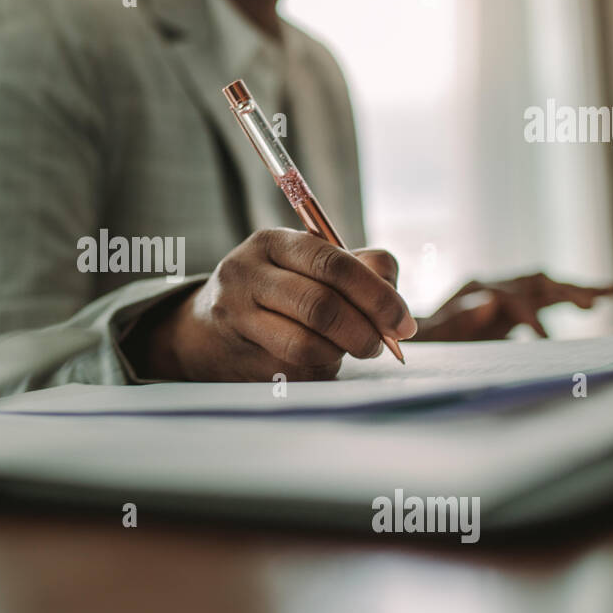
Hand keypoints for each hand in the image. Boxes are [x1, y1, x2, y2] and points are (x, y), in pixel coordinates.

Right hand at [124, 228, 417, 381]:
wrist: (209, 329)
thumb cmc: (277, 292)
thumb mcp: (310, 265)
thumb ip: (360, 269)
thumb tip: (396, 301)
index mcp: (273, 242)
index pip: (333, 264)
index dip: (377, 296)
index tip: (403, 323)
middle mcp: (247, 274)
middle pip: (321, 306)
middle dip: (364, 331)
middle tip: (381, 345)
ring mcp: (237, 316)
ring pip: (307, 345)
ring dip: (341, 354)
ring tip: (349, 350)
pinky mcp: (237, 355)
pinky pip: (295, 371)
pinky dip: (321, 370)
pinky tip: (320, 360)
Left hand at [415, 273, 612, 341]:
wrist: (414, 335)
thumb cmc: (425, 340)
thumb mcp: (436, 334)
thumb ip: (460, 318)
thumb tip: (491, 301)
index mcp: (473, 290)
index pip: (510, 297)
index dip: (529, 316)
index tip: (544, 338)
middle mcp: (492, 285)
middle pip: (535, 282)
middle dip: (564, 292)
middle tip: (592, 304)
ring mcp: (504, 291)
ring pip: (546, 284)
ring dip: (576, 289)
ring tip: (610, 292)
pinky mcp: (513, 302)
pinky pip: (546, 296)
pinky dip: (572, 295)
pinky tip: (599, 297)